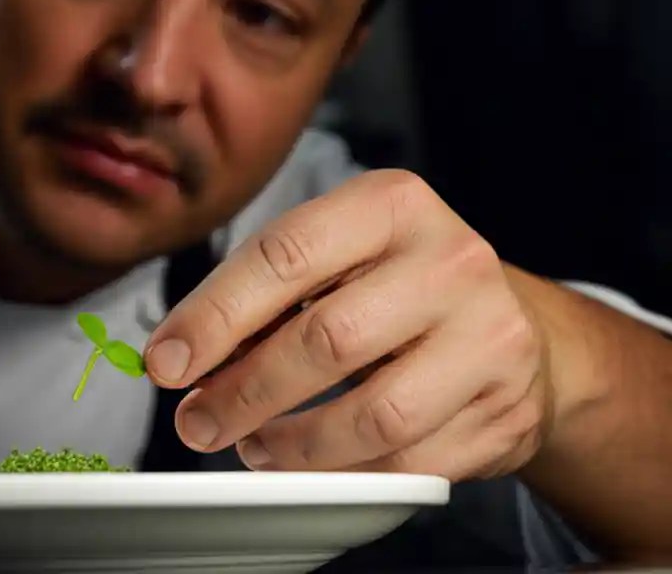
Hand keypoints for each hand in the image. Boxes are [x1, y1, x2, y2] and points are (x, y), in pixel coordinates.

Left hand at [144, 170, 555, 480]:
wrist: (513, 329)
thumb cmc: (396, 288)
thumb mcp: (335, 261)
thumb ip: (262, 298)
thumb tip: (180, 357)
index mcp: (392, 205)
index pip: (284, 255)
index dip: (214, 315)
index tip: (165, 362)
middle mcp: (452, 261)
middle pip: (325, 339)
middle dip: (243, 391)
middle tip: (196, 421)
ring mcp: (491, 338)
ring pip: (372, 415)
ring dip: (291, 444)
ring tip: (251, 446)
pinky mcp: (507, 410)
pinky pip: (410, 463)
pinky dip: (345, 474)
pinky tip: (309, 465)